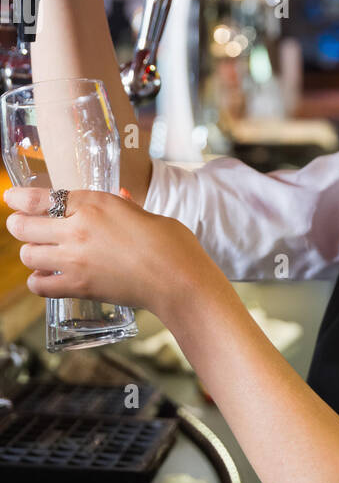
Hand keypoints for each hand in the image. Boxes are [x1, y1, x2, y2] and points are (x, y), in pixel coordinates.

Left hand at [3, 185, 205, 316]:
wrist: (177, 278)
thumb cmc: (170, 243)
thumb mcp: (143, 212)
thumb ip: (124, 205)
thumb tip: (120, 197)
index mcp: (94, 204)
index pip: (39, 198)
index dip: (18, 199)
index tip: (11, 198)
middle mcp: (77, 228)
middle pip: (24, 226)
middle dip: (18, 225)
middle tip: (22, 227)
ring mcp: (75, 259)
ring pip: (27, 254)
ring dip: (30, 252)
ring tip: (40, 253)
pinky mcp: (78, 286)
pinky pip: (39, 284)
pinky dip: (38, 281)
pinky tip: (47, 277)